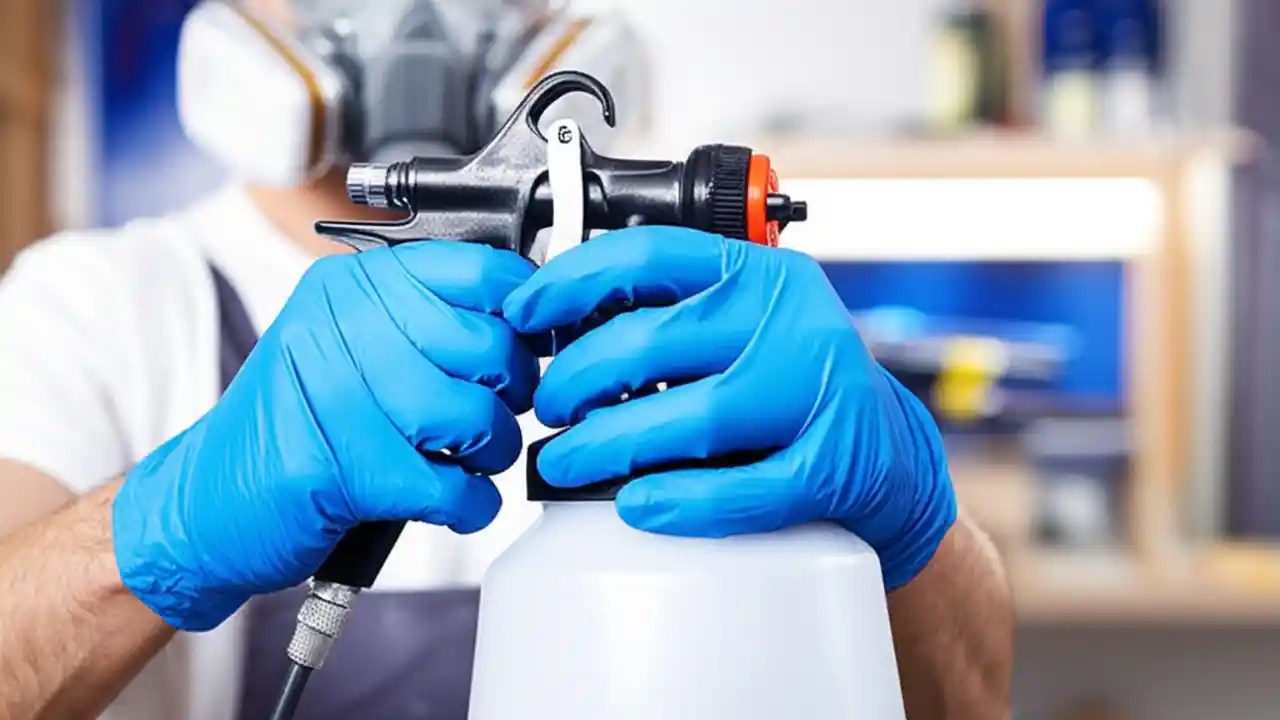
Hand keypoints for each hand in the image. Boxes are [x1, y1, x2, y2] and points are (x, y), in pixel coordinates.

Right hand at [113, 243, 536, 630]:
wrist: (206, 500)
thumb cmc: (297, 423)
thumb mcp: (349, 342)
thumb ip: (427, 320)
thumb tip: (534, 317)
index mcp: (353, 284)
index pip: (483, 271)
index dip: (527, 315)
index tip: (531, 343)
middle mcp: (342, 326)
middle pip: (492, 348)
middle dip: (512, 394)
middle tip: (491, 415)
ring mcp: (339, 396)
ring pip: (479, 418)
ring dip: (493, 453)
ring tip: (469, 461)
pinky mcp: (344, 471)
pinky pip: (454, 487)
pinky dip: (470, 504)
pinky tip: (453, 500)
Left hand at [503, 227, 955, 589]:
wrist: (888, 452)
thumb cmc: (795, 383)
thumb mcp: (744, 324)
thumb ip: (674, 313)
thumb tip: (560, 321)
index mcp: (760, 273)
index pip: (651, 255)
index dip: (572, 280)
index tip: (524, 311)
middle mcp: (792, 321)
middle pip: (655, 341)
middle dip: (578, 378)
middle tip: (547, 406)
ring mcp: (819, 393)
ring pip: (694, 417)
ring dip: (611, 444)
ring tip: (565, 460)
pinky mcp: (832, 465)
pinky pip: (744, 489)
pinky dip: (682, 501)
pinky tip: (635, 503)